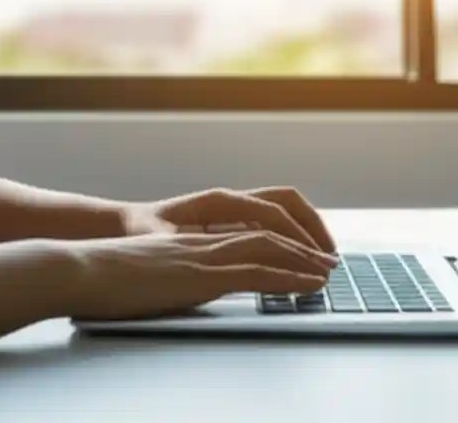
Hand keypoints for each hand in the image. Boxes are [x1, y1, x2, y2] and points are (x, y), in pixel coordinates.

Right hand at [62, 229, 337, 320]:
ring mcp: (204, 256)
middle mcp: (203, 242)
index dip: (279, 242)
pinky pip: (256, 273)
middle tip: (328, 262)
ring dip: (304, 261)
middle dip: (301, 247)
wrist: (79, 268)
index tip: (301, 255)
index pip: (246, 233)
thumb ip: (167, 275)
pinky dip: (289, 278)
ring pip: (269, 249)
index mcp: (190, 241)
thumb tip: (175, 287)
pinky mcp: (200, 275)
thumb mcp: (144, 272)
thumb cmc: (101, 276)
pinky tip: (308, 285)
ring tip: (328, 273)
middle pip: (266, 235)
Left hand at [119, 186, 337, 254]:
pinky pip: (275, 219)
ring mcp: (236, 206)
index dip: (297, 235)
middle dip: (313, 228)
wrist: (128, 222)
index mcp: (220, 201)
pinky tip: (300, 257)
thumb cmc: (141, 230)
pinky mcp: (236, 217)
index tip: (314, 258)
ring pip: (286, 208)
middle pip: (288, 202)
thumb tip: (190, 250)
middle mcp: (233, 198)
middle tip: (329, 258)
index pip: (272, 212)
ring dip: (308, 228)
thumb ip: (176, 245)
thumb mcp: (156, 239)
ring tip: (323, 257)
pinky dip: (294, 233)